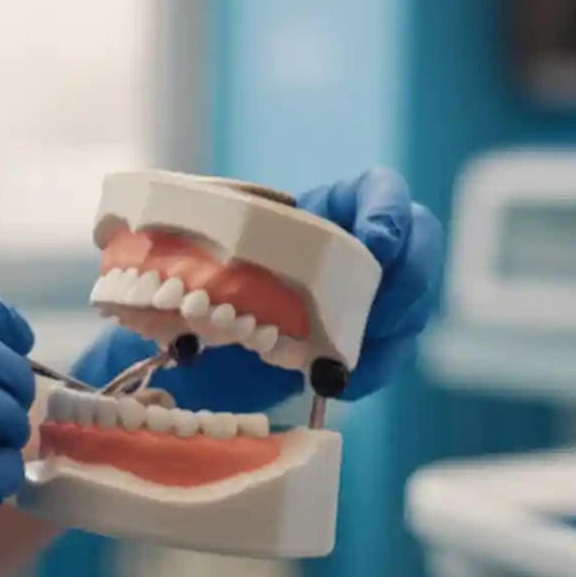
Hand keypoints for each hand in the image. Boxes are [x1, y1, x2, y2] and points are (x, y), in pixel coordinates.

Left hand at [72, 168, 443, 411]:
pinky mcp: (370, 342)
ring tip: (340, 363)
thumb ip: (198, 256)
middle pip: (416, 252)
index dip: (388, 211)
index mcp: (326, 210)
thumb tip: (159, 274)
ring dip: (386, 337)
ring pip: (411, 308)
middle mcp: (360, 248)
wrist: (204, 339)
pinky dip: (370, 372)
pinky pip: (390, 354)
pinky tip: (338, 384)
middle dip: (401, 285)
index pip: (379, 192)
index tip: (375, 241)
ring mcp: (372, 296)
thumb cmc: (203, 286)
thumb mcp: (199, 262)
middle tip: (369, 316)